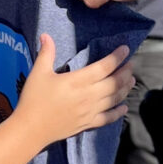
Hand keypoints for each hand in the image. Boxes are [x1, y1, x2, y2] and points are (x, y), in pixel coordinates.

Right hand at [15, 35, 133, 146]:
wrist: (31, 129)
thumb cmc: (34, 99)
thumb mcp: (38, 73)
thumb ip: (46, 53)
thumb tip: (46, 35)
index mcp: (78, 81)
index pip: (104, 67)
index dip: (117, 57)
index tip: (125, 49)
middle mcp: (88, 96)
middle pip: (114, 82)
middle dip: (125, 72)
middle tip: (131, 64)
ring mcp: (90, 111)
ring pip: (114, 99)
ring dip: (125, 89)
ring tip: (132, 80)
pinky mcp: (88, 124)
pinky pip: (108, 118)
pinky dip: (118, 112)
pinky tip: (124, 107)